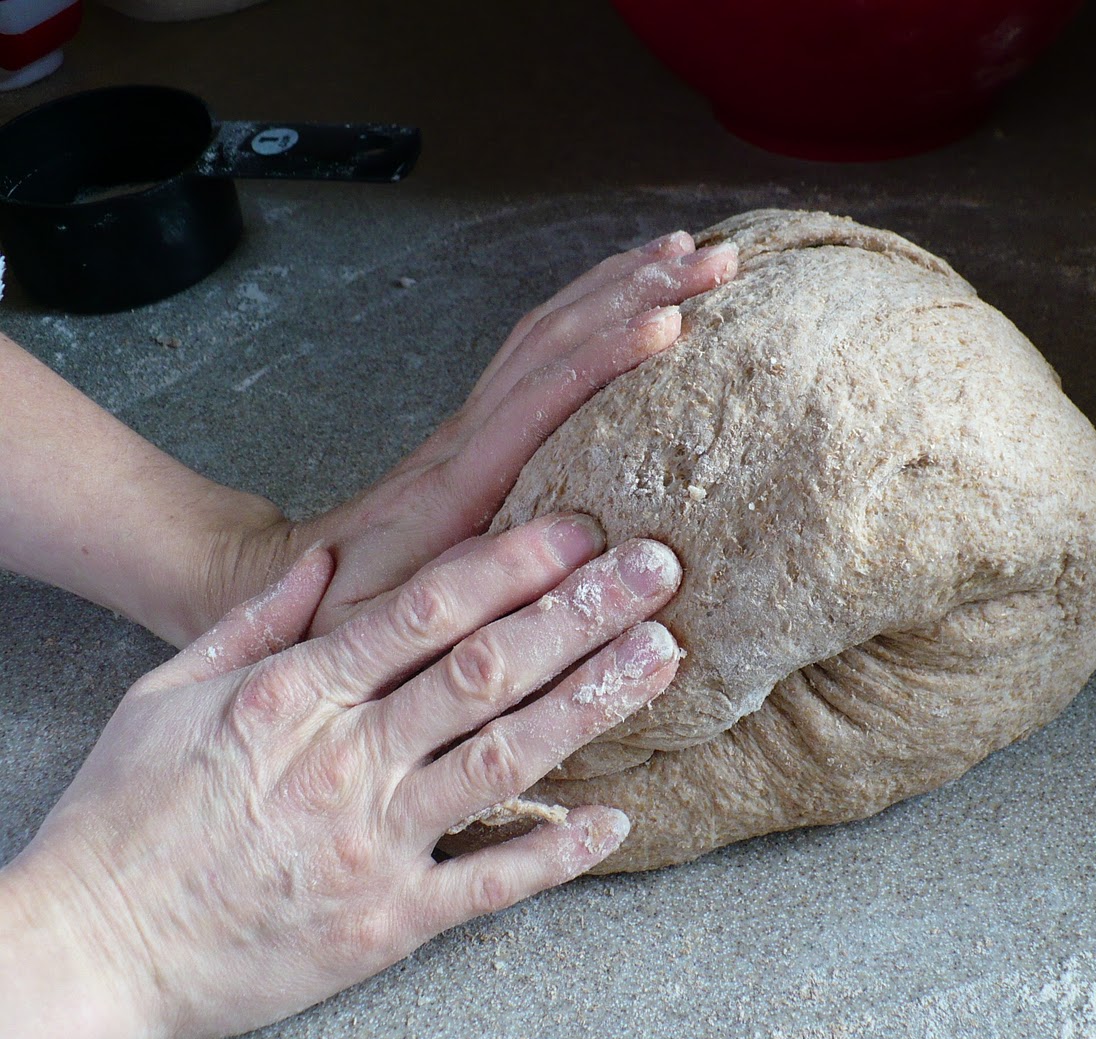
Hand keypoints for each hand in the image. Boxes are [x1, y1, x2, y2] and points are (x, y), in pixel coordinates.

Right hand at [0, 514, 680, 1038]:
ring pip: (506, 759)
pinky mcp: (387, 922)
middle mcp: (348, 760)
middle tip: (659, 570)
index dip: (515, 566)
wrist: (87, 950)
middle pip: (487, 670)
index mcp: (297, 697)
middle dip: (581, 614)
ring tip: (662, 659)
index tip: (583, 532)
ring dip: (592, 704)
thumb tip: (323, 561)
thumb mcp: (167, 695)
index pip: (426, 612)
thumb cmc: (121, 819)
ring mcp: (375, 842)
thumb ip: (255, 621)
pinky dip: (557, 852)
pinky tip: (620, 821)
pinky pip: (489, 883)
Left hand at [212, 231, 735, 638]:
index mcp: (461, 480)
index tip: (673, 325)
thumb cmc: (339, 614)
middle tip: (718, 264)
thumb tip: (558, 571)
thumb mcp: (393, 623)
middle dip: (640, 291)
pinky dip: (589, 308)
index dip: (608, 357)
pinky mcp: (477, 427)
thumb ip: (462, 596)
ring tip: (691, 255)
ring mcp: (472, 422)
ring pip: (550, 329)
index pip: (544, 398)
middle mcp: (470, 433)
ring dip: (621, 283)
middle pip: (559, 337)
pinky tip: (630, 296)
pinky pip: (538, 348)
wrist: (274, 578)